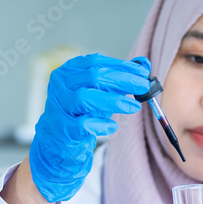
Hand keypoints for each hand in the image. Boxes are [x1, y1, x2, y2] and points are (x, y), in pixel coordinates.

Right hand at [30, 54, 151, 202]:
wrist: (58, 141)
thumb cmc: (81, 113)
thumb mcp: (100, 93)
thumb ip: (119, 78)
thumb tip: (143, 65)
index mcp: (68, 71)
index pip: (95, 62)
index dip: (121, 66)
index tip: (142, 71)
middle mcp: (60, 85)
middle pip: (93, 77)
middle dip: (123, 81)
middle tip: (143, 87)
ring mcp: (58, 106)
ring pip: (85, 98)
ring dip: (114, 101)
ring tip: (134, 106)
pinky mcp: (61, 128)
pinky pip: (82, 124)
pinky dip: (101, 125)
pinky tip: (113, 126)